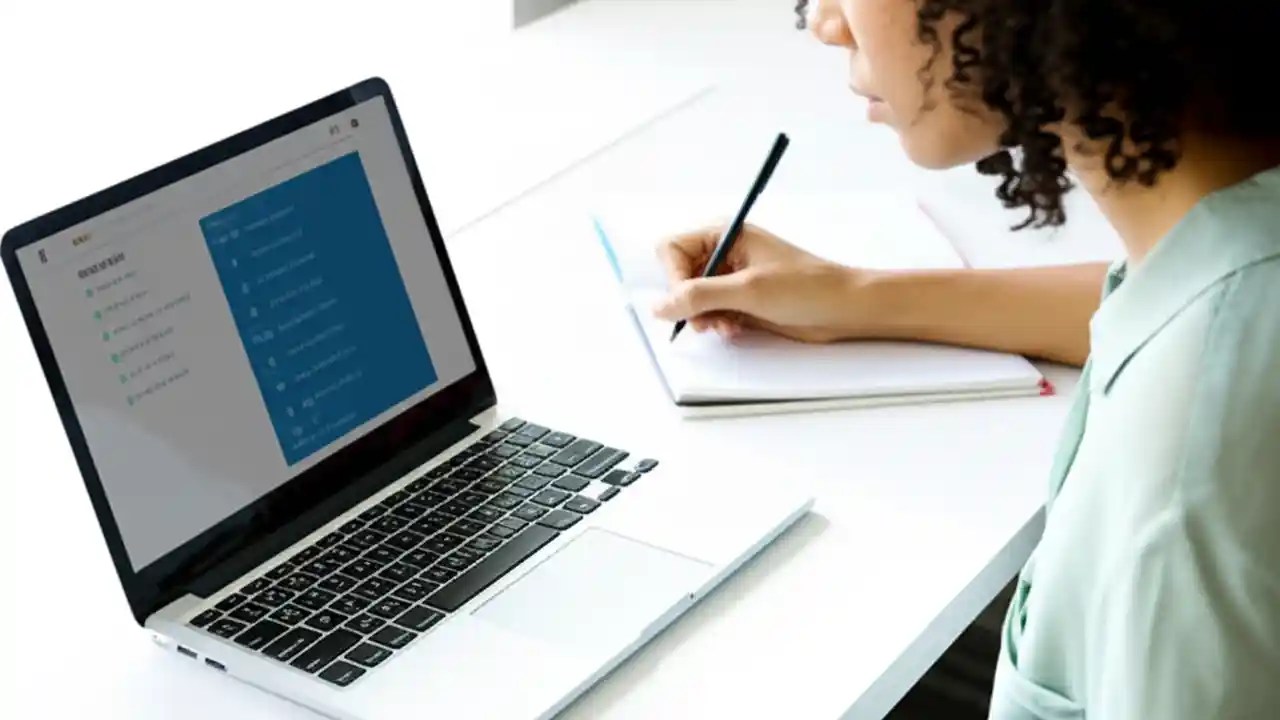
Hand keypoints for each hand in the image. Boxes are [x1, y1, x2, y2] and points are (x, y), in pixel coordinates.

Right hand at [652, 223, 875, 342]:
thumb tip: (659, 307)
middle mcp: (724, 252)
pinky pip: (712, 313)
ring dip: (705, 317)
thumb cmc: (804, 287)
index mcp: (724, 233)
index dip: (673, 277)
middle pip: (680, 277)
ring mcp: (732, 277)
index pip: (672, 249)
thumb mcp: (747, 290)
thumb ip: (699, 296)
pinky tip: (735, 330)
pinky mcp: (741, 300)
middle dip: (690, 302)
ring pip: (694, 299)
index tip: (686, 301)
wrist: (843, 309)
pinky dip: (718, 324)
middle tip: (706, 321)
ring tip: (725, 327)